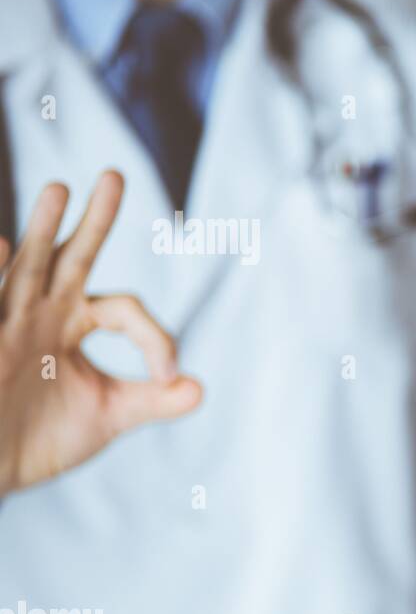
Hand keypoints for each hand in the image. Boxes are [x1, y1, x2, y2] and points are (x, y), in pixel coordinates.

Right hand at [0, 172, 201, 497]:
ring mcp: (7, 328)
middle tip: (116, 176)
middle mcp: (40, 315)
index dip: (155, 336)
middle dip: (95, 221)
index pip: (124, 307)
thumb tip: (199, 387)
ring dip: (42, 231)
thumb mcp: (108, 416)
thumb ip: (153, 400)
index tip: (168, 373)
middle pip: (71, 258)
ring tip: (60, 189)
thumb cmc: (41, 437)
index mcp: (72, 322)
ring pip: (26, 271)